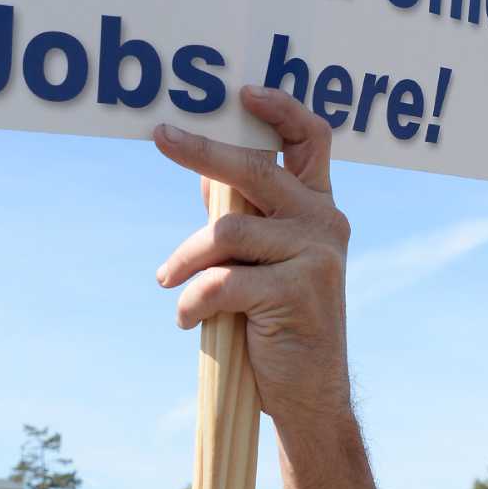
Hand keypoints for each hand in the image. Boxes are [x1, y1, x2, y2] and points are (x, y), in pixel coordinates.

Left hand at [153, 89, 350, 435]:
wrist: (309, 396)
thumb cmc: (279, 324)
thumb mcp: (265, 263)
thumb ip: (245, 218)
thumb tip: (203, 174)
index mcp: (319, 208)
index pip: (312, 139)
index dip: (281, 109)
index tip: (242, 92)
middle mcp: (325, 222)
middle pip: (256, 170)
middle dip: (202, 151)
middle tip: (162, 137)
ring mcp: (315, 256)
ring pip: (225, 232)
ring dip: (184, 260)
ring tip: (169, 284)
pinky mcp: (296, 292)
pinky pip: (221, 280)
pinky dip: (193, 301)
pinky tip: (187, 321)